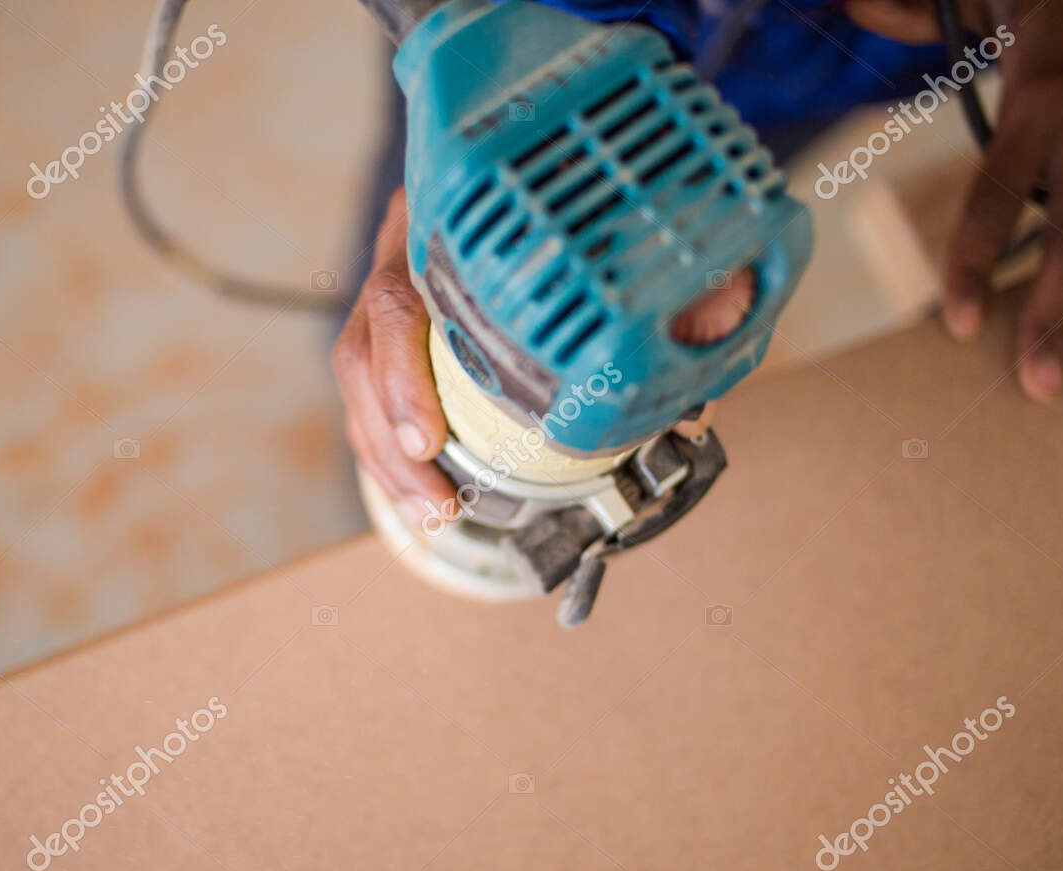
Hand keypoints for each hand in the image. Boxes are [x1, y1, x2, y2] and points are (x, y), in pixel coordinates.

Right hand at [333, 188, 755, 516]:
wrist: (560, 165)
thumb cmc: (593, 203)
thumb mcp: (643, 235)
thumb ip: (676, 286)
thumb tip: (706, 372)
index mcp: (447, 219)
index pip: (401, 292)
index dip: (403, 373)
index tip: (431, 439)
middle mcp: (405, 249)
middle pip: (361, 347)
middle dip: (390, 437)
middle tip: (436, 498)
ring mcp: (390, 286)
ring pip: (356, 377)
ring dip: (386, 457)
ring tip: (432, 514)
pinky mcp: (391, 325)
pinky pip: (370, 393)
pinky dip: (390, 451)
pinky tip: (420, 497)